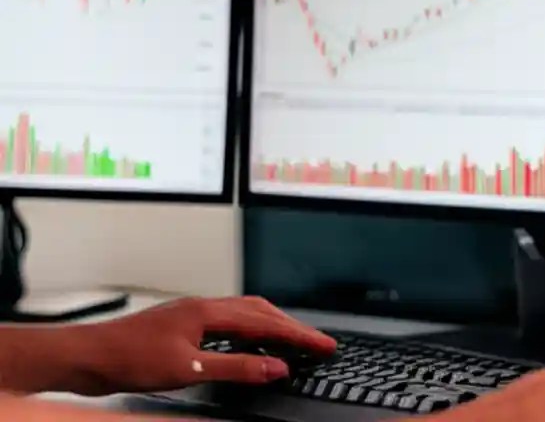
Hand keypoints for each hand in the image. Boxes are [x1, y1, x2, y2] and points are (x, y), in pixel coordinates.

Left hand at [70, 296, 336, 394]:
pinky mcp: (182, 328)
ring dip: (273, 326)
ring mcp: (192, 316)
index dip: (299, 335)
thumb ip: (236, 368)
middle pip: (261, 311)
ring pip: (245, 314)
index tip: (324, 344)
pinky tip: (249, 345)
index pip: (266, 322)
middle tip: (318, 342)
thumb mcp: (189, 370)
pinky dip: (250, 332)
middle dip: (292, 326)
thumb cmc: (129, 359)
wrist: (88, 357)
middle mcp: (203, 307)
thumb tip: (276, 368)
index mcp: (209, 312)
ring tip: (293, 341)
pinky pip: (228, 323)